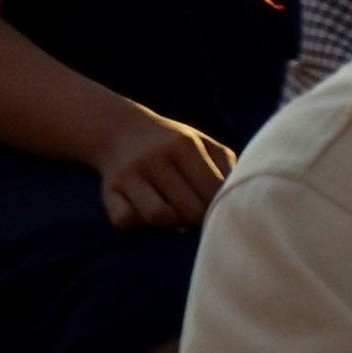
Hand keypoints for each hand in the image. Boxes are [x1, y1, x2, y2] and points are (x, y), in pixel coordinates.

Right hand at [93, 106, 237, 229]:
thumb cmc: (173, 145)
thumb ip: (228, 168)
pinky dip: (138, 223)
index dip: (220, 207)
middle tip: (196, 214)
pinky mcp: (109, 191)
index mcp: (183, 145)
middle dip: (198, 219)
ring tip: (175, 215)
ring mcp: (129, 174)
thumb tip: (243, 200)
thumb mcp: (203, 144)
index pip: (213, 192)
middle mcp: (154, 158)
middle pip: (190, 209)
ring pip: (158, 216)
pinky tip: (146, 213)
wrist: (119, 129)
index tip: (216, 207)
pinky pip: (125, 219)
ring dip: (171, 223)